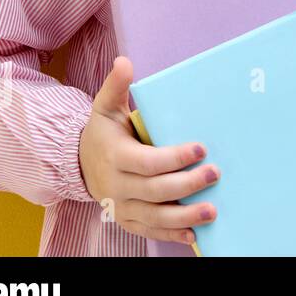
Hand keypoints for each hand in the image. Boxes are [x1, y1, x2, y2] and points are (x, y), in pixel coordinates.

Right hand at [78, 55, 220, 244]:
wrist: (79, 164)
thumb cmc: (103, 132)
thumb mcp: (105, 107)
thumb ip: (116, 86)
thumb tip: (125, 62)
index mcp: (115, 157)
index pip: (148, 162)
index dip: (175, 158)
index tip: (201, 149)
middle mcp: (117, 186)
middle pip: (155, 191)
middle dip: (187, 185)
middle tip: (215, 174)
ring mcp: (121, 207)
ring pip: (155, 216)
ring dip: (184, 217)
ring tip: (212, 211)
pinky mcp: (127, 220)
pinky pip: (150, 231)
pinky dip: (171, 234)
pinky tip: (194, 233)